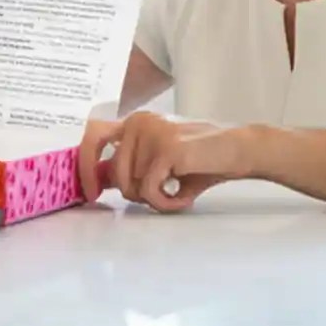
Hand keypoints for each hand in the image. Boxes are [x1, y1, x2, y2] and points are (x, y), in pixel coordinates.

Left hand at [78, 112, 257, 211]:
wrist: (240, 150)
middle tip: (159, 198)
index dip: (85, 166)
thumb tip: (101, 183)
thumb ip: (132, 166)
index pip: (93, 137)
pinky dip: (167, 203)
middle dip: (135, 194)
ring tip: (178, 193)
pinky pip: (151, 192)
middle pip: (115, 174)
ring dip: (156, 200)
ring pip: (133, 187)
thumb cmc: (201, 159)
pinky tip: (184, 196)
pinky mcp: (167, 149)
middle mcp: (138, 122)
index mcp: (134, 122)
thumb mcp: (158, 159)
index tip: (91, 193)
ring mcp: (151, 134)